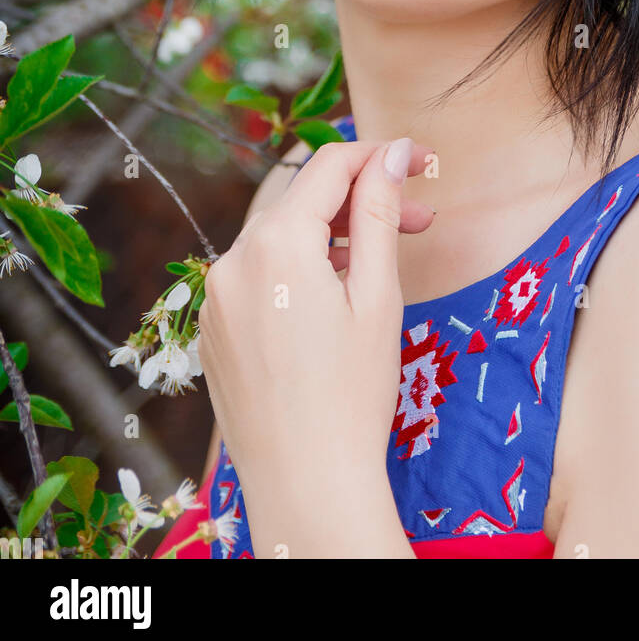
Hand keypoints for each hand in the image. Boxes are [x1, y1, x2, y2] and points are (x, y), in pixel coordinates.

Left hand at [196, 136, 434, 542]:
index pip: (330, 166)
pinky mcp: (213, 329)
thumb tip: (392, 153)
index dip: (380, 156)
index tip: (423, 162)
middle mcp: (233, 259)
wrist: (305, 487)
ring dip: (331, 236)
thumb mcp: (377, 296)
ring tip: (379, 265)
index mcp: (275, 243)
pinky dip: (298, 271)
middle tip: (421, 220)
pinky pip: (258, 276)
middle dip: (362, 200)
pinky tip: (333, 301)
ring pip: (280, 237)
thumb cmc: (351, 396)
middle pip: (303, 200)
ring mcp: (216, 296)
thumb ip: (380, 212)